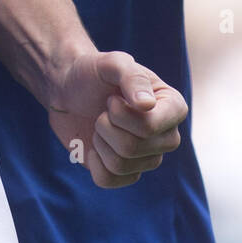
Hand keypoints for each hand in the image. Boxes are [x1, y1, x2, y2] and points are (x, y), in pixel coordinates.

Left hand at [48, 50, 185, 187]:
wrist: (69, 88)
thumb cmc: (93, 72)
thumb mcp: (111, 63)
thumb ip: (131, 77)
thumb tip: (147, 105)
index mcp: (173, 107)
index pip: (149, 127)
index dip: (120, 114)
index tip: (111, 97)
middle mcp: (167, 135)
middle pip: (134, 148)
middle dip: (106, 126)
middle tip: (103, 110)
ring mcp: (148, 156)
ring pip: (120, 165)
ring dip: (100, 140)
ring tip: (100, 123)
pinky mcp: (127, 172)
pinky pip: (109, 180)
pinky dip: (94, 161)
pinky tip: (95, 145)